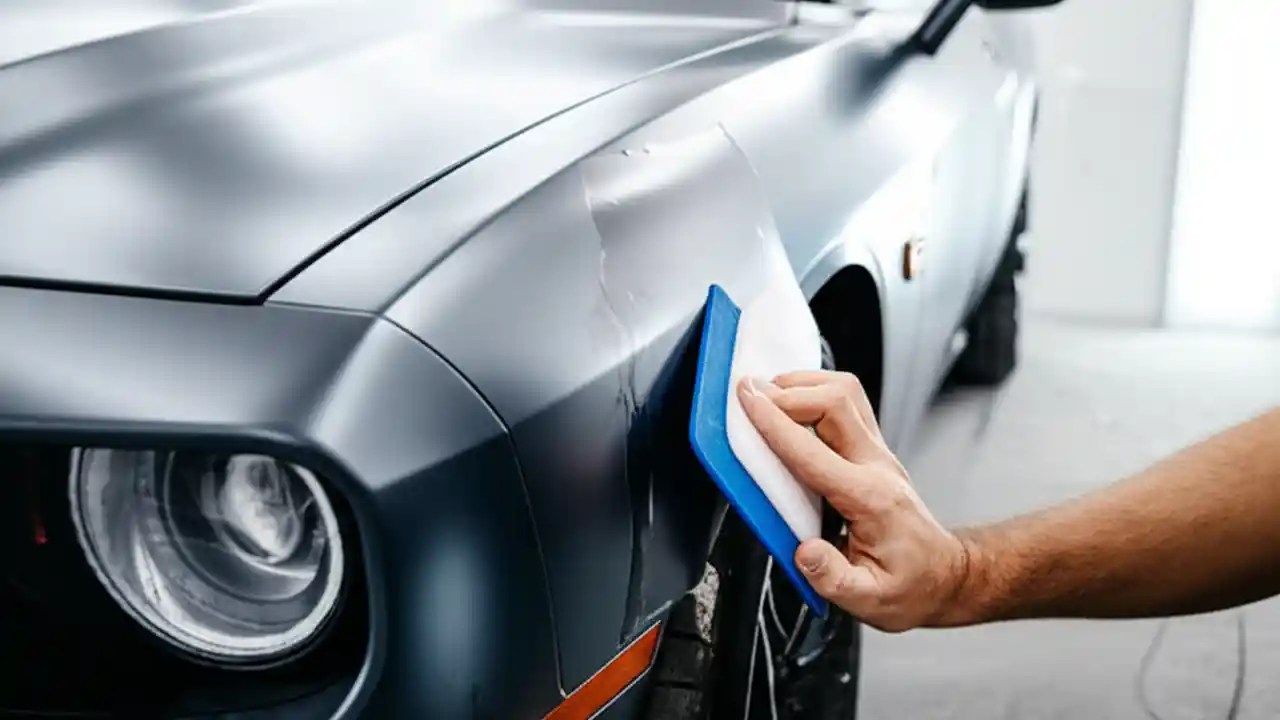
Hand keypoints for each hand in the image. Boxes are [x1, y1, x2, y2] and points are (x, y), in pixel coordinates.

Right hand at [737, 371, 970, 631]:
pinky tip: (795, 406)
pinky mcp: (873, 450)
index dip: (774, 422)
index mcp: (869, 500)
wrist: (942, 576)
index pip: (812, 452)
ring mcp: (878, 454)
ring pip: (846, 392)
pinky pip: (848, 403)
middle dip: (788, 391)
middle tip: (750, 396)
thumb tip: (805, 553)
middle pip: (835, 401)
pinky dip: (816, 393)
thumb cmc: (908, 586)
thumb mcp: (869, 600)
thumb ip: (834, 578)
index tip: (746, 399)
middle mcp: (876, 466)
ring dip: (805, 385)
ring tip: (770, 395)